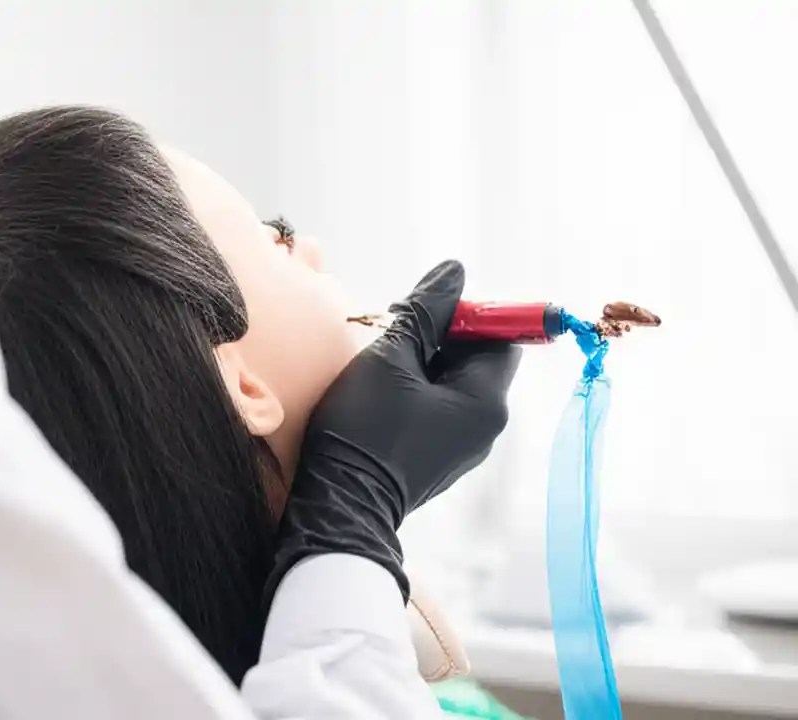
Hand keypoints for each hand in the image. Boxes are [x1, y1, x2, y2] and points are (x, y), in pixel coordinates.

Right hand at [268, 260, 521, 601]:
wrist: (338, 506)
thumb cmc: (364, 432)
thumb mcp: (389, 358)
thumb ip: (425, 312)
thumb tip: (454, 271)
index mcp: (487, 402)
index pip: (503, 337)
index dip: (470, 313)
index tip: (426, 308)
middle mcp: (486, 427)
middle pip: (478, 359)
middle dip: (440, 335)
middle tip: (394, 326)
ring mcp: (462, 447)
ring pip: (453, 383)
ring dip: (422, 361)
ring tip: (381, 358)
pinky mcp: (437, 459)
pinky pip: (438, 409)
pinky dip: (416, 390)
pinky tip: (380, 388)